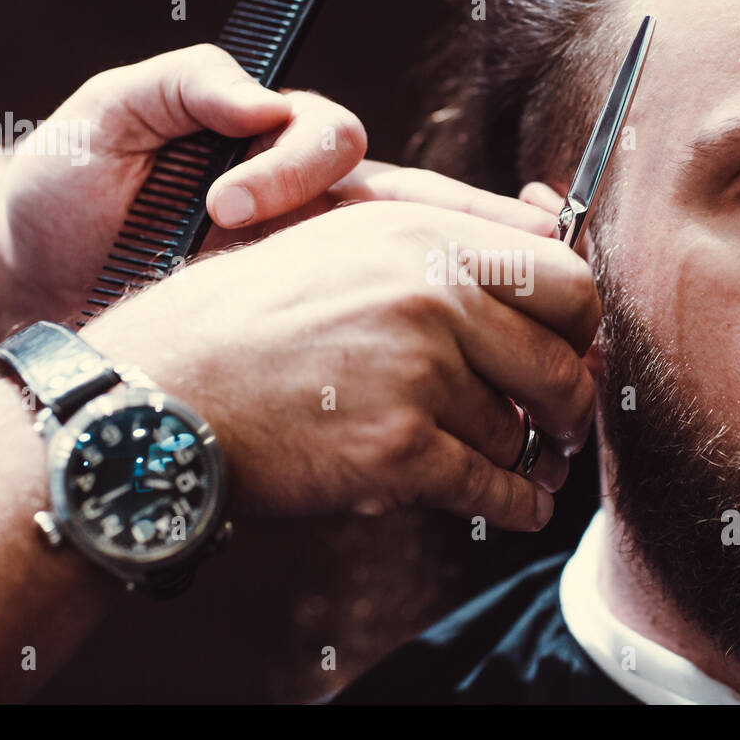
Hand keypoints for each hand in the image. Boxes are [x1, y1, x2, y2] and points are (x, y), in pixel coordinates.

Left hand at [0, 43, 367, 319]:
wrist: (33, 275)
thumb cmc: (68, 181)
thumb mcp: (111, 108)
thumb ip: (189, 82)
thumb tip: (270, 104)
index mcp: (262, 130)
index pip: (329, 133)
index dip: (293, 165)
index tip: (223, 202)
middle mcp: (291, 188)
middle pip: (363, 190)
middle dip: (298, 198)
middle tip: (222, 222)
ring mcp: (287, 250)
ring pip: (360, 249)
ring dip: (325, 261)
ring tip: (250, 278)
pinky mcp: (272, 306)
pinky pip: (326, 305)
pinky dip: (322, 307)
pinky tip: (286, 319)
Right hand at [80, 199, 600, 531]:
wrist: (160, 393)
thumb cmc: (243, 324)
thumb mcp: (343, 244)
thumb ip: (442, 253)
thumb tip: (543, 276)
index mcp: (422, 231)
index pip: (564, 275)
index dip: (579, 325)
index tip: (570, 352)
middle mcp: (429, 290)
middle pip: (563, 360)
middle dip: (570, 405)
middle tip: (563, 426)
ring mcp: (417, 369)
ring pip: (520, 433)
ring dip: (516, 459)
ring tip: (501, 465)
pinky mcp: (398, 447)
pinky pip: (493, 488)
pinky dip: (512, 507)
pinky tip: (514, 508)